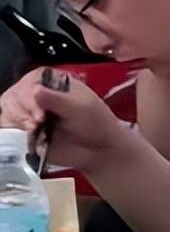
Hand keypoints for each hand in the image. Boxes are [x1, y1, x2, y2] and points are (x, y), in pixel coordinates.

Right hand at [0, 67, 123, 170]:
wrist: (99, 150)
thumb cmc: (96, 123)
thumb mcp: (82, 109)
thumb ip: (58, 101)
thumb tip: (35, 91)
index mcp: (51, 81)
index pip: (29, 81)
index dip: (29, 96)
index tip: (39, 114)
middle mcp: (35, 93)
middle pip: (13, 95)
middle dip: (22, 111)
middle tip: (37, 124)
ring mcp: (28, 112)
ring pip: (7, 110)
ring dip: (17, 121)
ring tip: (34, 131)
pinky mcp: (24, 130)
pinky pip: (7, 128)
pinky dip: (13, 132)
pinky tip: (28, 136)